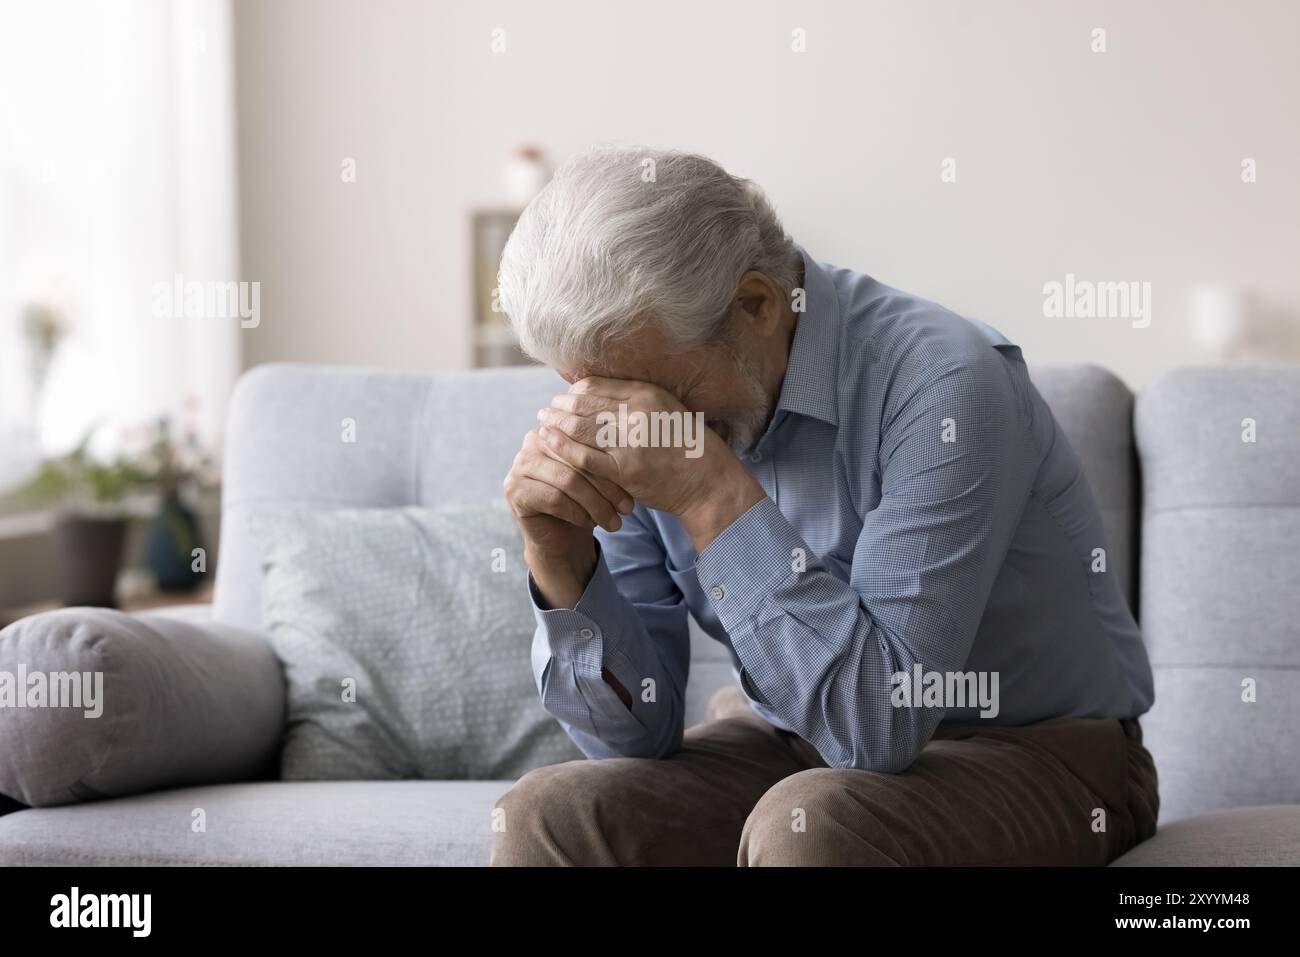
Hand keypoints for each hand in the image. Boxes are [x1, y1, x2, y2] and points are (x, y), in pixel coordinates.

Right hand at [503, 426, 634, 605]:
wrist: (561, 534)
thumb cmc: (587, 497)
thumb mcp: (602, 471)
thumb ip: (610, 449)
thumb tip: (641, 433)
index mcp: (557, 425)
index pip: (590, 439)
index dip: (615, 461)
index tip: (638, 485)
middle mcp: (534, 438)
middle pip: (579, 459)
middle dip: (607, 486)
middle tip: (629, 508)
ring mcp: (520, 463)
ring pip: (568, 480)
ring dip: (596, 504)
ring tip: (614, 521)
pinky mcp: (514, 489)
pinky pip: (554, 499)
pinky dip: (577, 513)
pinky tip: (591, 523)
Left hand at [535, 377, 764, 550]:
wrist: (707, 481)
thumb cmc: (683, 446)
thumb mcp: (663, 410)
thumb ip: (632, 400)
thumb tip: (591, 390)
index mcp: (646, 393)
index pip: (594, 386)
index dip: (571, 392)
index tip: (562, 400)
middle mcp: (638, 412)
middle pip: (582, 404)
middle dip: (559, 408)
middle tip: (544, 412)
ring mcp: (631, 441)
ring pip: (579, 427)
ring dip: (555, 425)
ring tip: (543, 426)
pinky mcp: (626, 469)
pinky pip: (584, 457)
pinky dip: (562, 448)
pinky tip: (548, 442)